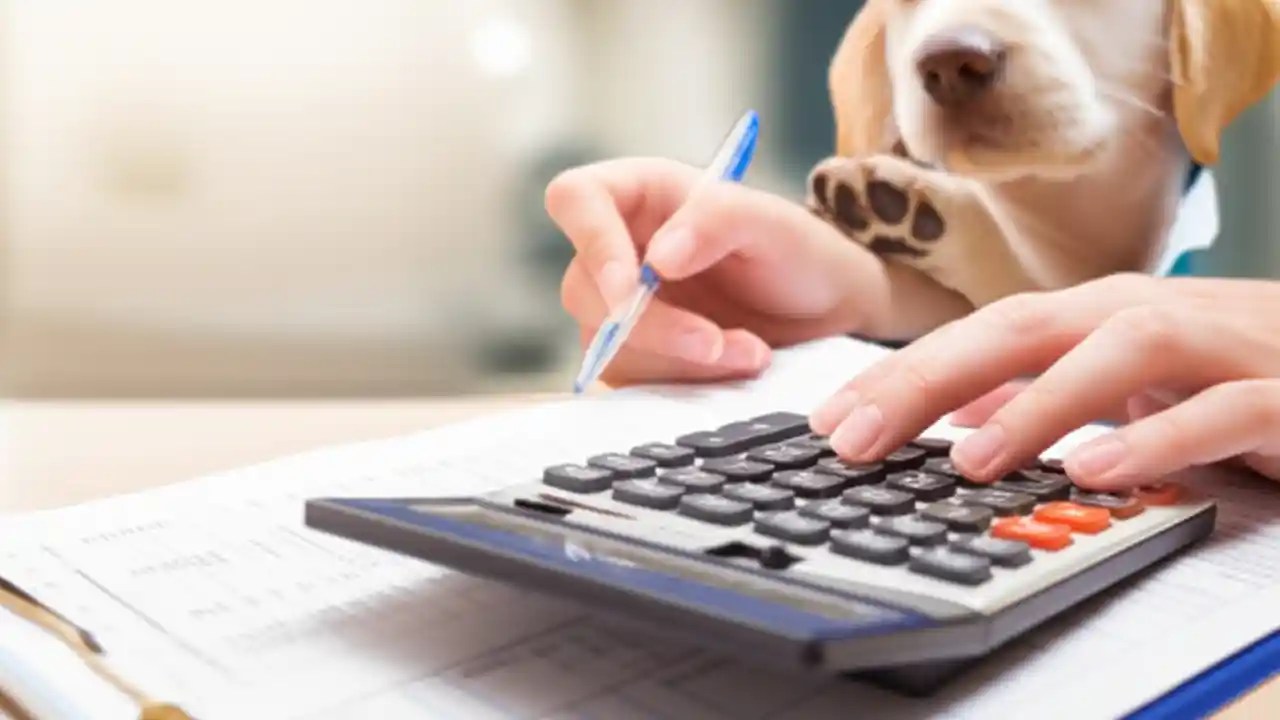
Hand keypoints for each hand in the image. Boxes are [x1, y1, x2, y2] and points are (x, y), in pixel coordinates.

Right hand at [547, 157, 969, 386]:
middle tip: (717, 340)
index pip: (575, 200)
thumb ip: (717, 219)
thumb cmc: (798, 251)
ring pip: (607, 342)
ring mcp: (620, 304)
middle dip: (654, 325)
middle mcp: (619, 246)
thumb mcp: (772, 223)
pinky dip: (685, 378)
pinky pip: (632, 376)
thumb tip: (657, 260)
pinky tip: (732, 362)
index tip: (634, 289)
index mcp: (639, 193)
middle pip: (585, 288)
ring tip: (749, 350)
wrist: (825, 310)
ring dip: (680, 357)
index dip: (592, 243)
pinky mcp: (635, 352)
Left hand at [810, 274, 1279, 488]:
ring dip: (1039, 402)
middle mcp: (1143, 318)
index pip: (981, 336)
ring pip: (1118, 351)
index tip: (830, 422)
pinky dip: (1158, 437)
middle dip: (931, 378)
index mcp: (1096, 319)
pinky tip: (1100, 469)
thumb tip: (961, 421)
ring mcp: (1214, 348)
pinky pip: (1217, 410)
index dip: (902, 374)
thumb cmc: (1231, 368)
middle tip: (856, 436)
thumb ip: (1046, 396)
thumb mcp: (1123, 385)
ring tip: (969, 459)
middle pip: (1022, 328)